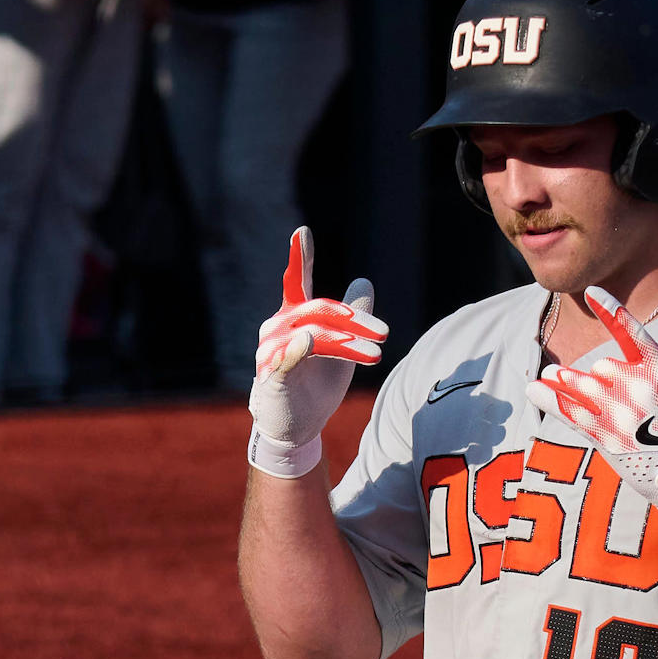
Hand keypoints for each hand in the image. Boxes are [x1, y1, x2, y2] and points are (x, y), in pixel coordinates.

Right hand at [249, 227, 387, 467]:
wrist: (297, 427)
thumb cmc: (316, 382)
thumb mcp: (344, 346)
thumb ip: (353, 314)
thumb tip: (366, 281)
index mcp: (293, 316)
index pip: (295, 282)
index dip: (299, 257)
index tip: (302, 231)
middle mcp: (278, 327)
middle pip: (320, 311)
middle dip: (356, 320)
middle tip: (386, 333)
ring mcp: (272, 352)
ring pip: (313, 335)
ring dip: (347, 343)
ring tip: (375, 354)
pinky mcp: (271, 377)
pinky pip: (284, 359)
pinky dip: (296, 349)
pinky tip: (307, 339)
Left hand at [534, 286, 657, 537]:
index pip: (632, 332)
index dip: (611, 310)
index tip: (591, 292)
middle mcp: (637, 385)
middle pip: (602, 366)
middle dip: (596, 375)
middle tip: (590, 384)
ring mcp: (617, 411)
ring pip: (579, 385)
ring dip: (562, 381)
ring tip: (548, 376)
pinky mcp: (603, 435)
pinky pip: (569, 412)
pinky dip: (548, 399)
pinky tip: (532, 388)